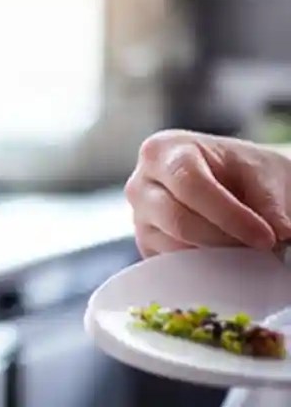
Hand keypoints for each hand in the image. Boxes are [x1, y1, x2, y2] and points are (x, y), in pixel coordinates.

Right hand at [127, 130, 290, 257]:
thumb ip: (270, 199)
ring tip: (246, 246)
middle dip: (225, 238)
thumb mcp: (263, 173)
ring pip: (176, 247)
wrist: (233, 183)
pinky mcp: (147, 246)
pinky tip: (227, 253)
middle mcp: (141, 184)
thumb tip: (279, 230)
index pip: (189, 184)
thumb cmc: (241, 170)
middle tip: (261, 247)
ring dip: (218, 254)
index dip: (228, 214)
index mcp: (164, 151)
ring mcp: (140, 218)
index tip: (266, 237)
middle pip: (177, 219)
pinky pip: (174, 265)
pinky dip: (206, 266)